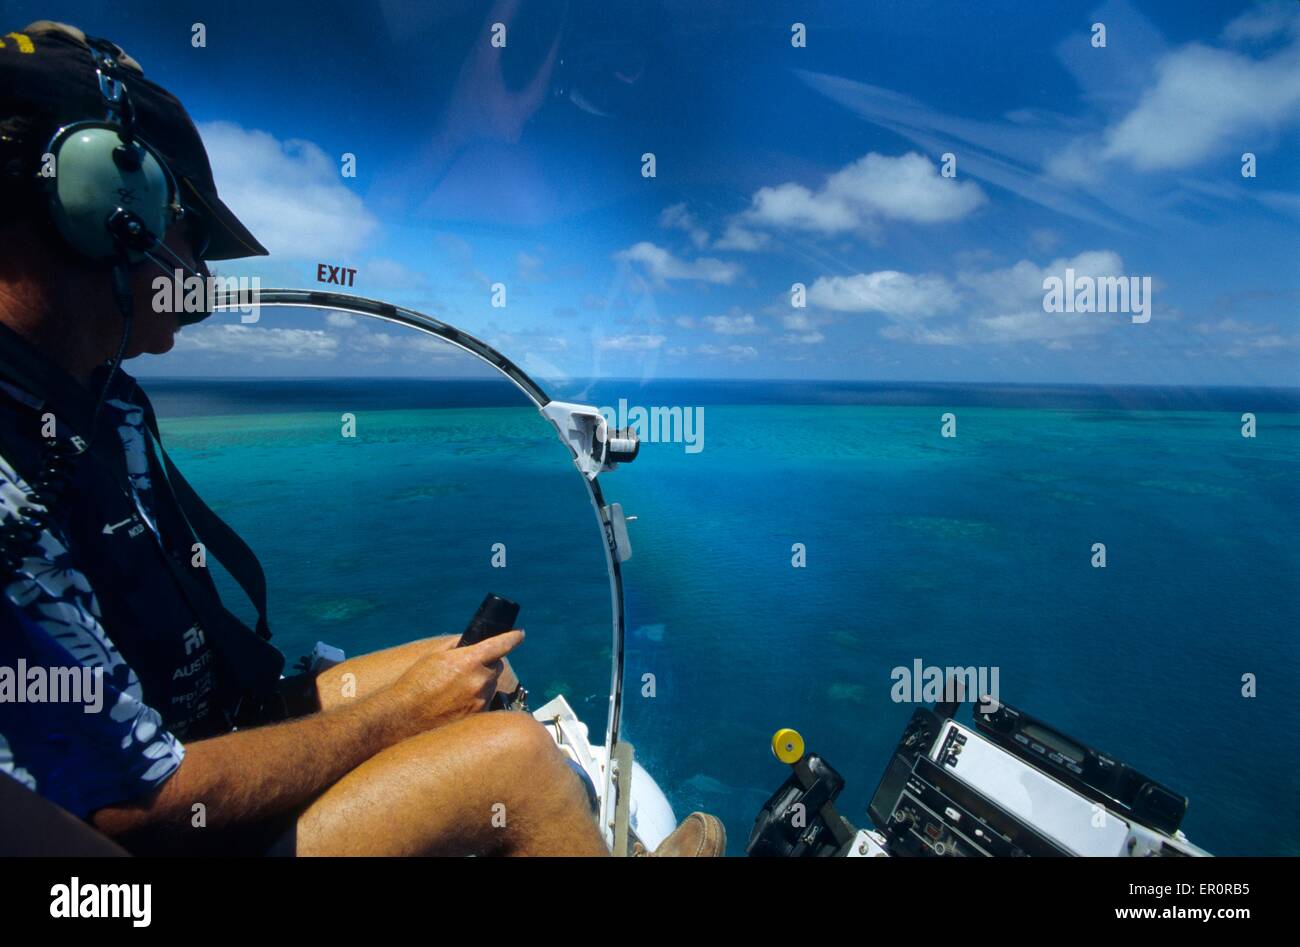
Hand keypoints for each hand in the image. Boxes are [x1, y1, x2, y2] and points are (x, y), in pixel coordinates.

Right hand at [386, 630, 524, 735]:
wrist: (403, 716)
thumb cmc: (416, 683)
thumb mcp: (435, 656)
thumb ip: (458, 646)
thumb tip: (472, 642)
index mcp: (469, 661)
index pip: (501, 645)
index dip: (513, 638)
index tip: (520, 634)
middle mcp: (479, 680)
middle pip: (496, 668)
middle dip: (487, 666)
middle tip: (467, 671)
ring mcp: (480, 701)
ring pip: (489, 687)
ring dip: (480, 686)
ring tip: (455, 692)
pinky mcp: (477, 718)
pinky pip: (484, 704)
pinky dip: (475, 702)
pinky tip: (456, 705)